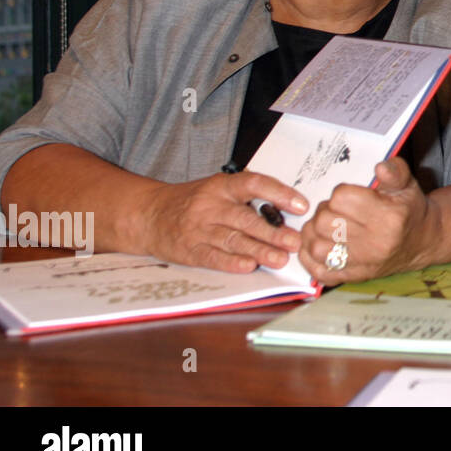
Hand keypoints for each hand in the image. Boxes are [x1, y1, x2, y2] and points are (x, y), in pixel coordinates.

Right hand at [140, 170, 306, 272]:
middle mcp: (211, 205)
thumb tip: (288, 209)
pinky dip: (231, 262)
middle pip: (245, 218)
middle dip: (272, 232)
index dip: (279, 194)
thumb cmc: (194, 201)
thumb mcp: (218, 188)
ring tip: (280, 259)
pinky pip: (213, 256)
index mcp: (222, 186)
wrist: (149, 214)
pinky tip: (248, 266)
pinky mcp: (189, 250)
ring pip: (232, 240)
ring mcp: (198, 228)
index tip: (301, 205)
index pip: (254, 184)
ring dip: (258, 250)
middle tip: (295, 242)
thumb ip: (247, 195)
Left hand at [299, 157, 430, 284]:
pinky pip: (319, 271)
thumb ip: (395, 171)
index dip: (341, 192)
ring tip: (327, 227)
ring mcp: (363, 264)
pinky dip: (311, 258)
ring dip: (314, 233)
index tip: (350, 195)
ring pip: (316, 247)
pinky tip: (321, 244)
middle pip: (324, 222)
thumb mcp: (407, 185)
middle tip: (336, 210)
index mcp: (389, 217)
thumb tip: (380, 167)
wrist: (422, 242)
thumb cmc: (409, 210)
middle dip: (325, 211)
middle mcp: (375, 244)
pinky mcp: (354, 277)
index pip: (341, 198)